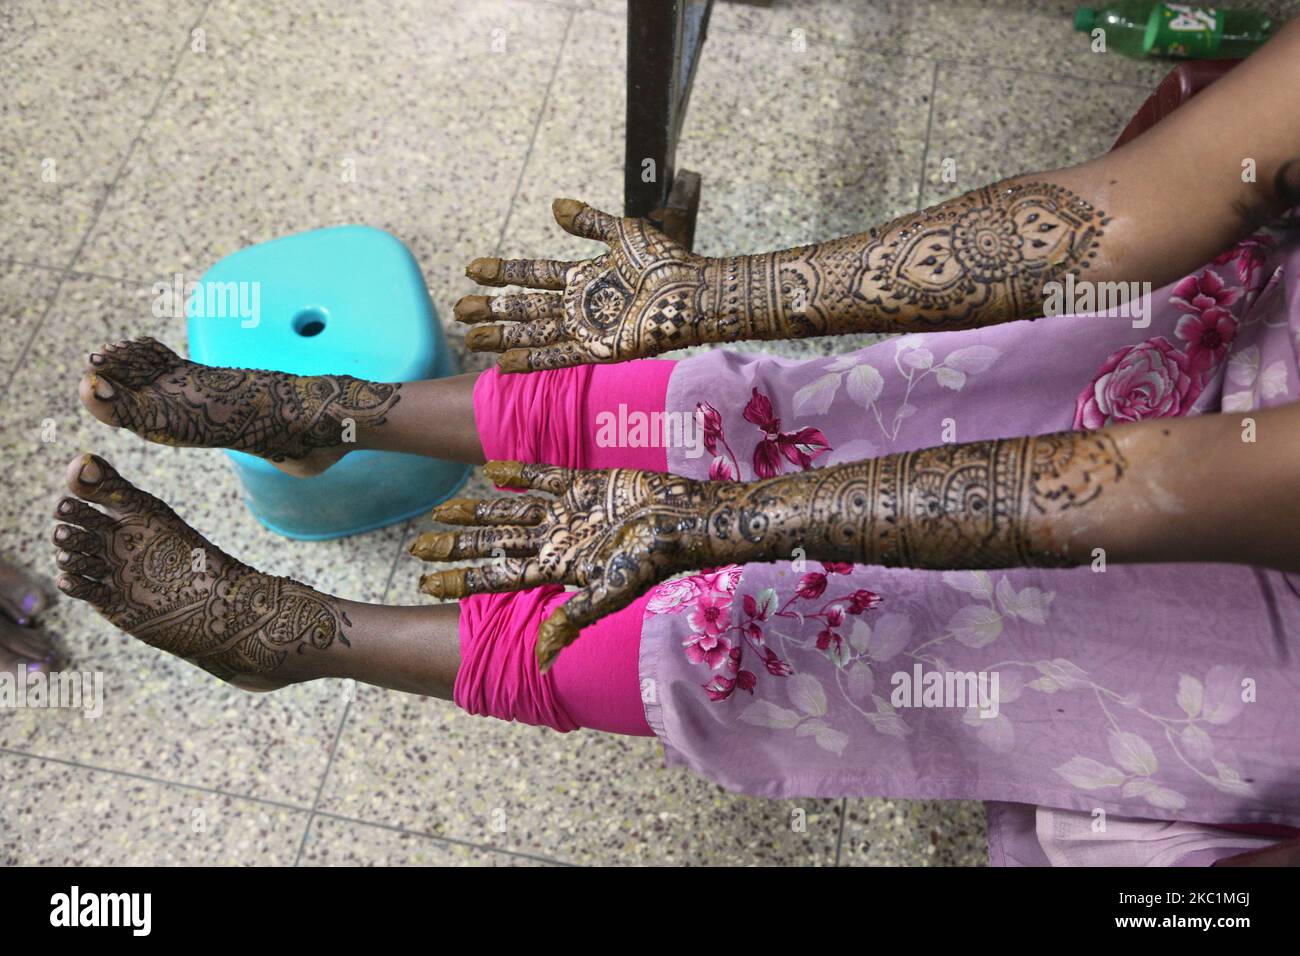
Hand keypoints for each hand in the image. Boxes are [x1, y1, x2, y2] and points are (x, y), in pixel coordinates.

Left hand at [410, 461, 714, 668]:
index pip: (497, 575)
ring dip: (476, 511)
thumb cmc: (654, 561)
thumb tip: (540, 658)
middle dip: (456, 546)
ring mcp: (569, 514)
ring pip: (510, 513)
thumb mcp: (612, 592)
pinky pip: (545, 478)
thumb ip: (574, 619)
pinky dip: (518, 474)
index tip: (423, 582)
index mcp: (557, 568)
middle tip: (415, 545)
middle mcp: (557, 542)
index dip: (460, 579)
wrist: (689, 523)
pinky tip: (490, 472)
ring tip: (441, 509)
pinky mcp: (586, 485)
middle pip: (494, 545)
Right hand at [455, 199, 713, 370]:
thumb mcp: (624, 232)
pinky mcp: (599, 350)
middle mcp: (579, 304)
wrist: (694, 292)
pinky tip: (504, 365)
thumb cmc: (666, 262)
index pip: (533, 273)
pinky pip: (558, 357)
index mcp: (583, 275)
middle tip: (459, 309)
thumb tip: (555, 207)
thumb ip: (589, 222)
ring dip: (503, 336)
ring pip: (534, 332)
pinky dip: (532, 361)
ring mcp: (587, 329)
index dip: (503, 273)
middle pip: (525, 306)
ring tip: (471, 339)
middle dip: (493, 308)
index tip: (473, 269)